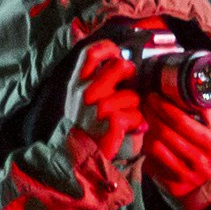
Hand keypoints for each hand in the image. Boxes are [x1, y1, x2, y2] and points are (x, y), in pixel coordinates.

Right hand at [57, 38, 148, 178]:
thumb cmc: (81, 130)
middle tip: (128, 86)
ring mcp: (99, 106)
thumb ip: (92, 82)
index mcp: (76, 84)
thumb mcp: (77, 102)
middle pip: (120, 66)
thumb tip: (120, 64)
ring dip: (134, 108)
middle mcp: (86, 91)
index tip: (116, 55)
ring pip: (133, 95)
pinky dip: (136, 125)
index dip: (108, 49)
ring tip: (123, 120)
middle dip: (130, 74)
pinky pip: (137, 115)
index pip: (91, 53)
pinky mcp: (113, 121)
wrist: (74, 160)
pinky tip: (125, 131)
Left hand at [139, 85, 210, 209]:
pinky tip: (145, 139)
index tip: (153, 96)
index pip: (181, 120)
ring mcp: (186, 174)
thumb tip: (190, 85)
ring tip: (143, 119)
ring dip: (146, 130)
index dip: (163, 106)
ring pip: (155, 147)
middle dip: (150, 114)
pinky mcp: (173, 185)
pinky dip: (146, 150)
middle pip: (165, 132)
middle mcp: (199, 159)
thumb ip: (204, 110)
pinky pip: (152, 163)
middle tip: (143, 103)